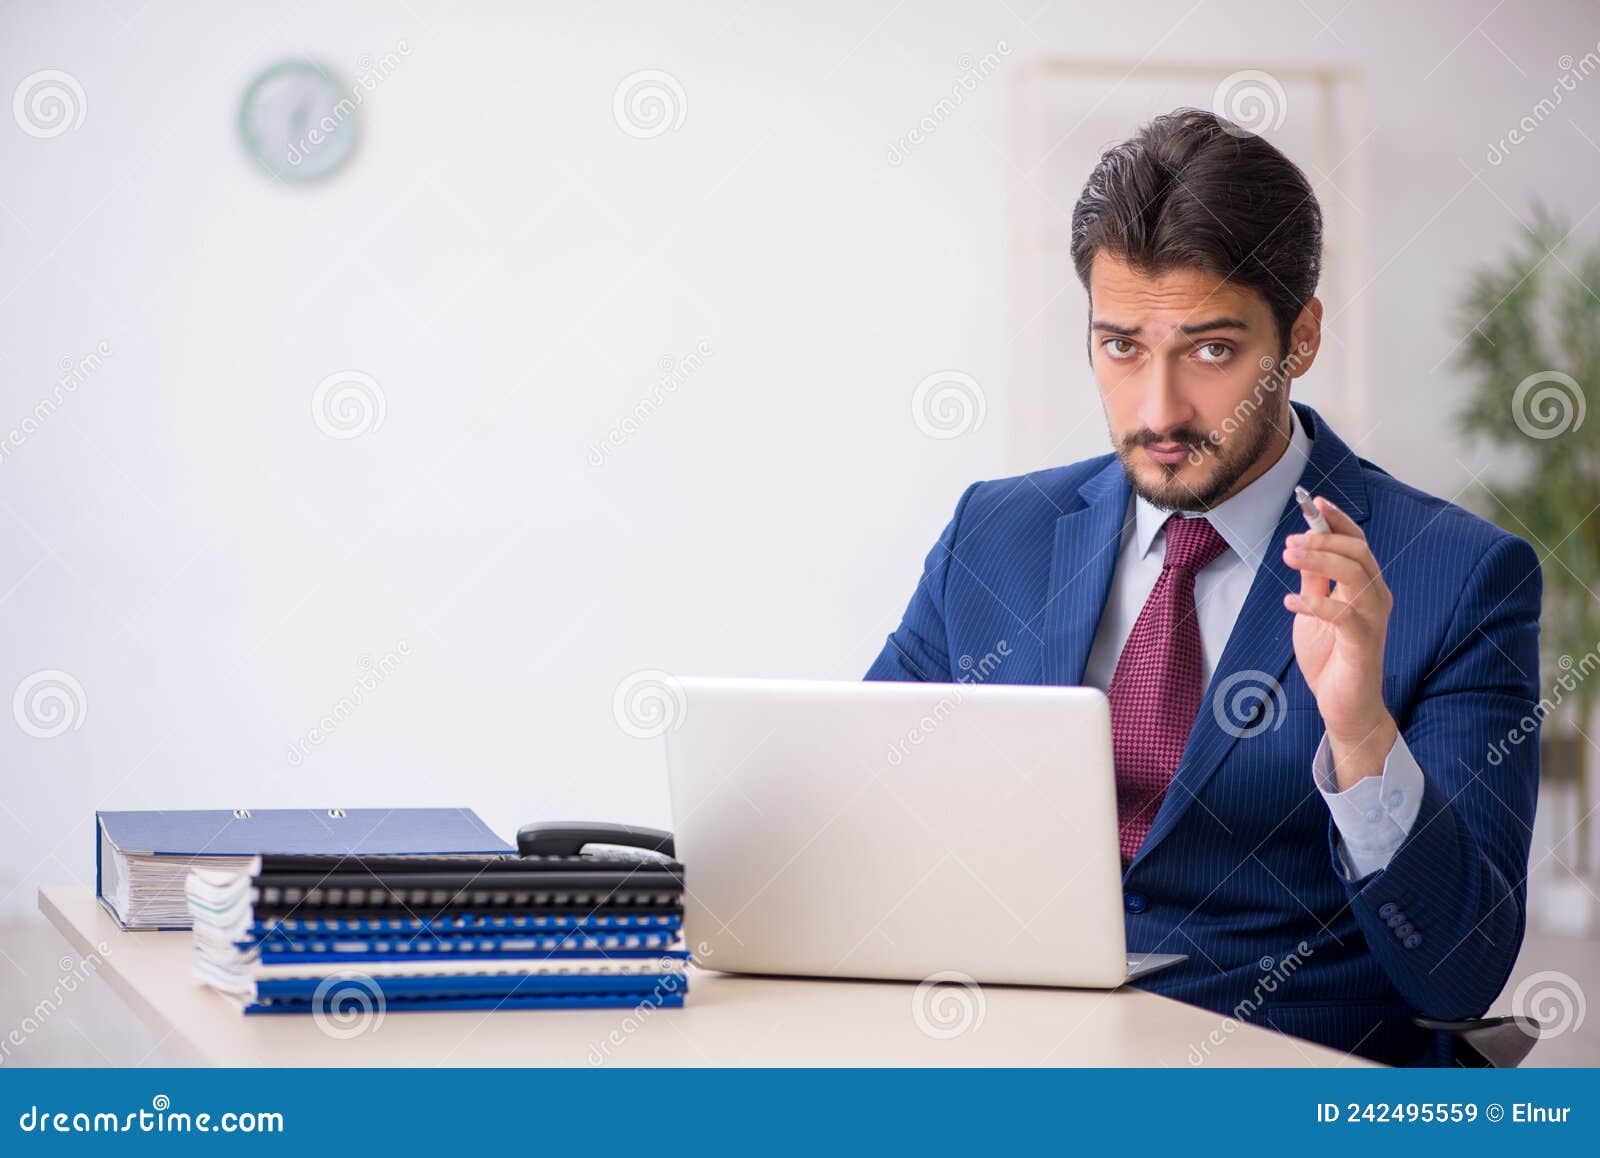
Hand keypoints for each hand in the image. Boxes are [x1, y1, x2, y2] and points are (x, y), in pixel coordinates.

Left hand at [1281, 496, 1396, 789]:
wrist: (1343, 706)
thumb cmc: (1331, 657)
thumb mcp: (1314, 611)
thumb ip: (1314, 580)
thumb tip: (1303, 544)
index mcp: (1365, 586)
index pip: (1357, 543)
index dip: (1338, 520)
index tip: (1313, 501)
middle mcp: (1376, 598)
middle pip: (1358, 552)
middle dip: (1323, 539)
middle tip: (1290, 541)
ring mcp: (1373, 619)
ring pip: (1355, 575)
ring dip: (1319, 560)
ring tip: (1288, 555)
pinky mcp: (1363, 643)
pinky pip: (1343, 614)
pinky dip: (1314, 603)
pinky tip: (1289, 600)